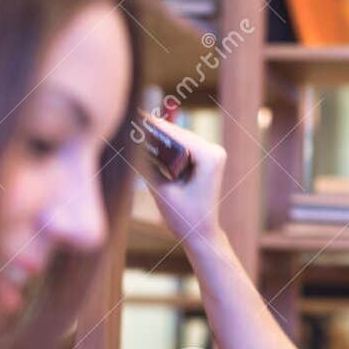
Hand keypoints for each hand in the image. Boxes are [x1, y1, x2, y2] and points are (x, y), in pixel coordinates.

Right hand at [136, 113, 225, 247]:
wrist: (201, 233)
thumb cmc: (184, 217)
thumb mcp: (161, 190)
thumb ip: (148, 165)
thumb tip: (133, 144)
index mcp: (209, 158)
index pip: (177, 136)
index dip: (155, 126)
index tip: (136, 114)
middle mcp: (215, 151)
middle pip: (180, 134)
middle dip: (157, 130)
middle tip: (133, 119)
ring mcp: (214, 153)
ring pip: (182, 138)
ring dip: (163, 136)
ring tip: (138, 128)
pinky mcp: (209, 158)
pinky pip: (186, 146)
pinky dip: (170, 145)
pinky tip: (151, 140)